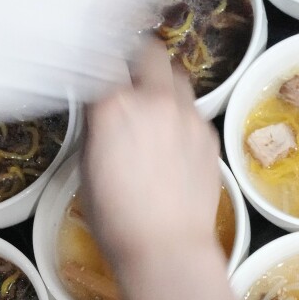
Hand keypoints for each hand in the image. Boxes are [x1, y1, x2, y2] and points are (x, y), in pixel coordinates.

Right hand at [81, 44, 221, 264]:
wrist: (168, 247)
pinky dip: (181, 115)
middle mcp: (155, 100)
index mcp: (114, 105)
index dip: (99, 61)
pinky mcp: (210, 135)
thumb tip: (103, 111)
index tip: (95, 68)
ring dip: (163, 83)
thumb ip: (97, 126)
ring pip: (178, 78)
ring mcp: (188, 115)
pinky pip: (193, 111)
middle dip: (138, 58)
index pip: (104, 59)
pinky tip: (173, 141)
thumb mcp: (87, 167)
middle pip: (150, 52)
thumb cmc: (116, 217)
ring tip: (153, 107)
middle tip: (128, 77)